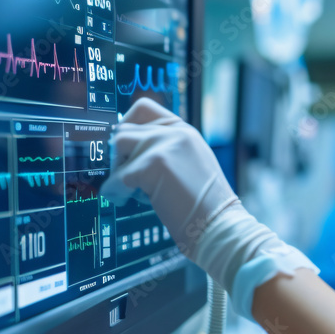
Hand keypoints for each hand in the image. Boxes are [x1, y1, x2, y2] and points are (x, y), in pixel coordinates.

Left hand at [101, 98, 236, 254]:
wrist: (219, 224)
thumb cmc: (204, 205)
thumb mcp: (190, 164)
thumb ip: (166, 150)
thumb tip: (129, 151)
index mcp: (185, 130)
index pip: (143, 108)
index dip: (127, 126)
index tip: (123, 148)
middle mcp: (176, 132)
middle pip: (124, 129)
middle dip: (119, 154)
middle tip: (127, 176)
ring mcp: (165, 145)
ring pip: (118, 147)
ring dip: (117, 171)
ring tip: (130, 190)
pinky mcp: (154, 165)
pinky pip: (117, 176)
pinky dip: (115, 192)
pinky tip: (126, 201)